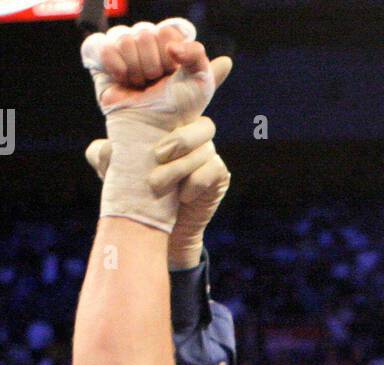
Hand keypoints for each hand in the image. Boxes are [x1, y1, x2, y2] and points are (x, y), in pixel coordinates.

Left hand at [82, 19, 232, 234]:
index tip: (194, 55)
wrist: (160, 227)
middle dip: (178, 141)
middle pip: (199, 121)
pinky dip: (193, 184)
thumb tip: (101, 147)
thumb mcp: (114, 172)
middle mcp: (193, 132)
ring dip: (179, 167)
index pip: (186, 91)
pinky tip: (181, 196)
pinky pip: (211, 170)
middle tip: (156, 156)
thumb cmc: (138, 192)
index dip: (199, 67)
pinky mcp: (219, 175)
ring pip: (203, 147)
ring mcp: (209, 153)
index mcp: (170, 121)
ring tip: (159, 183)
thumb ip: (105, 157)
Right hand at [83, 19, 230, 122]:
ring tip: (139, 86)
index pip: (167, 31)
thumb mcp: (200, 83)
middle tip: (153, 84)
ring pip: (125, 39)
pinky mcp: (103, 62)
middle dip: (153, 65)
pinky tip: (123, 79)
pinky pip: (104, 46)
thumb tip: (180, 46)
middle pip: (145, 34)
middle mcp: (147, 46)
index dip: (171, 54)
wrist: (153, 134)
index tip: (173, 74)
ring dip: (136, 69)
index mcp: (170, 46)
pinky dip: (116, 65)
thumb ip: (199, 56)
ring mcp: (125, 53)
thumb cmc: (179, 112)